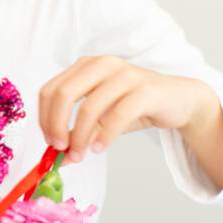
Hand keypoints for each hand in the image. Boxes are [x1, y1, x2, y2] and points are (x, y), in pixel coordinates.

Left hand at [38, 56, 215, 162]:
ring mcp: (124, 74)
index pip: (50, 90)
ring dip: (80, 137)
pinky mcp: (145, 90)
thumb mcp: (102, 119)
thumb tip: (58, 158)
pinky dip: (105, 136)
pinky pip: (117, 115)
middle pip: (63, 94)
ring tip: (80, 155)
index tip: (49, 143)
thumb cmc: (135, 106)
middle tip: (60, 150)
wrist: (179, 100)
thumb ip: (79, 133)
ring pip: (89, 106)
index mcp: (85, 66)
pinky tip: (100, 149)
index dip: (44, 118)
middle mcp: (102, 64)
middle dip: (56, 125)